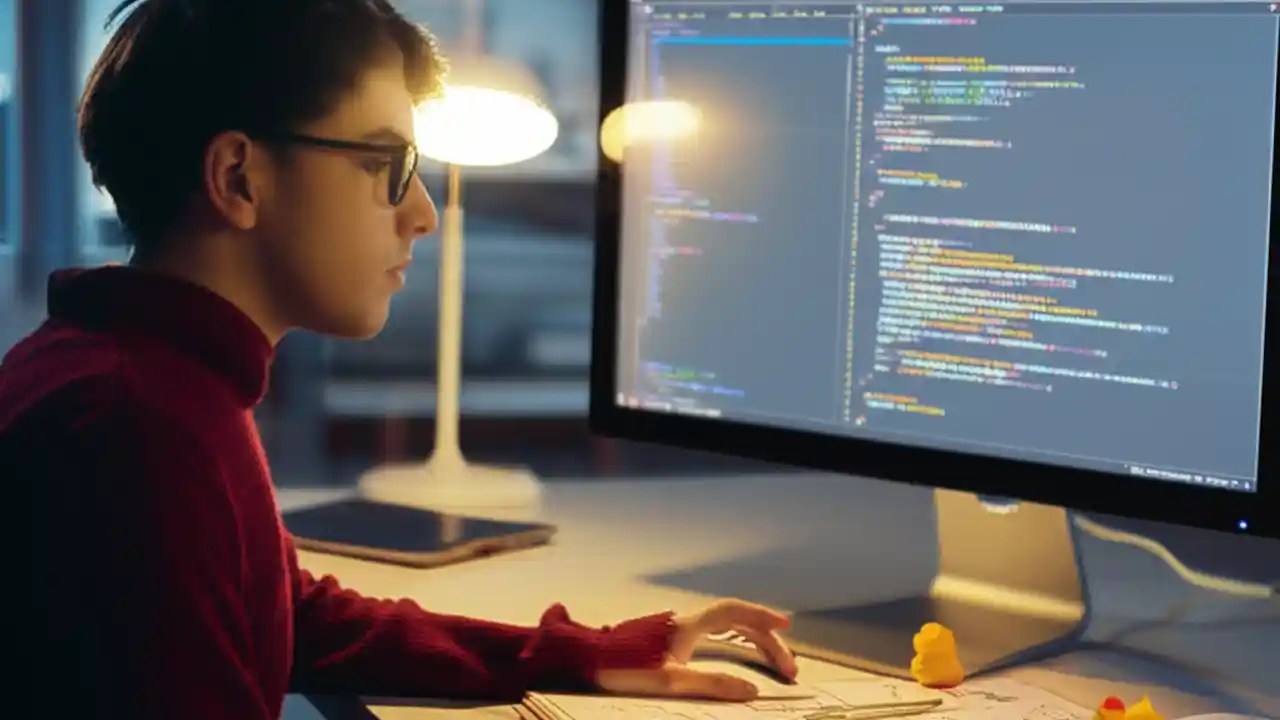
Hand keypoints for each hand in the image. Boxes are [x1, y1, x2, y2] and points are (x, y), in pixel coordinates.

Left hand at [596, 599, 797, 701]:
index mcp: (688, 625)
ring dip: (753, 645)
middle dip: (766, 642)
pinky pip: (713, 638)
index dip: (761, 616)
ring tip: (775, 666)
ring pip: (726, 630)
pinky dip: (735, 646)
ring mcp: (678, 629)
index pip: (733, 611)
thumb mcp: (670, 682)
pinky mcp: (670, 640)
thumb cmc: (623, 668)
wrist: (586, 660)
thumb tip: (751, 690)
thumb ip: (712, 684)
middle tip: (789, 668)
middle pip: (736, 623)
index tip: (785, 625)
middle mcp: (686, 621)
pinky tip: (741, 660)